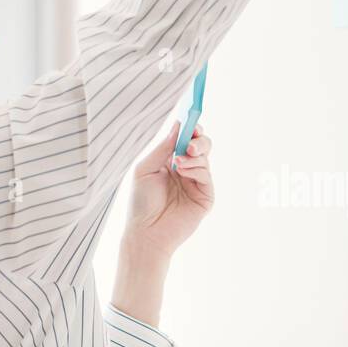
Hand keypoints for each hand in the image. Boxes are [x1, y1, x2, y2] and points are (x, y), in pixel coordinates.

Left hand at [121, 120, 214, 259]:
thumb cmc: (140, 202)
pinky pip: (207, 174)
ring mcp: (196, 183)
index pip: (183, 139)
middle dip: (197, 137)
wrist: (145, 232)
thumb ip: (162, 147)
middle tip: (190, 138)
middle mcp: (185, 170)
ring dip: (194, 153)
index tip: (190, 114)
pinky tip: (184, 171)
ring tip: (180, 161)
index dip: (188, 127)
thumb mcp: (145, 168)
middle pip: (200, 145)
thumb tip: (177, 125)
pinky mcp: (205, 196)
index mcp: (169, 161)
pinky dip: (197, 168)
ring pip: (205, 157)